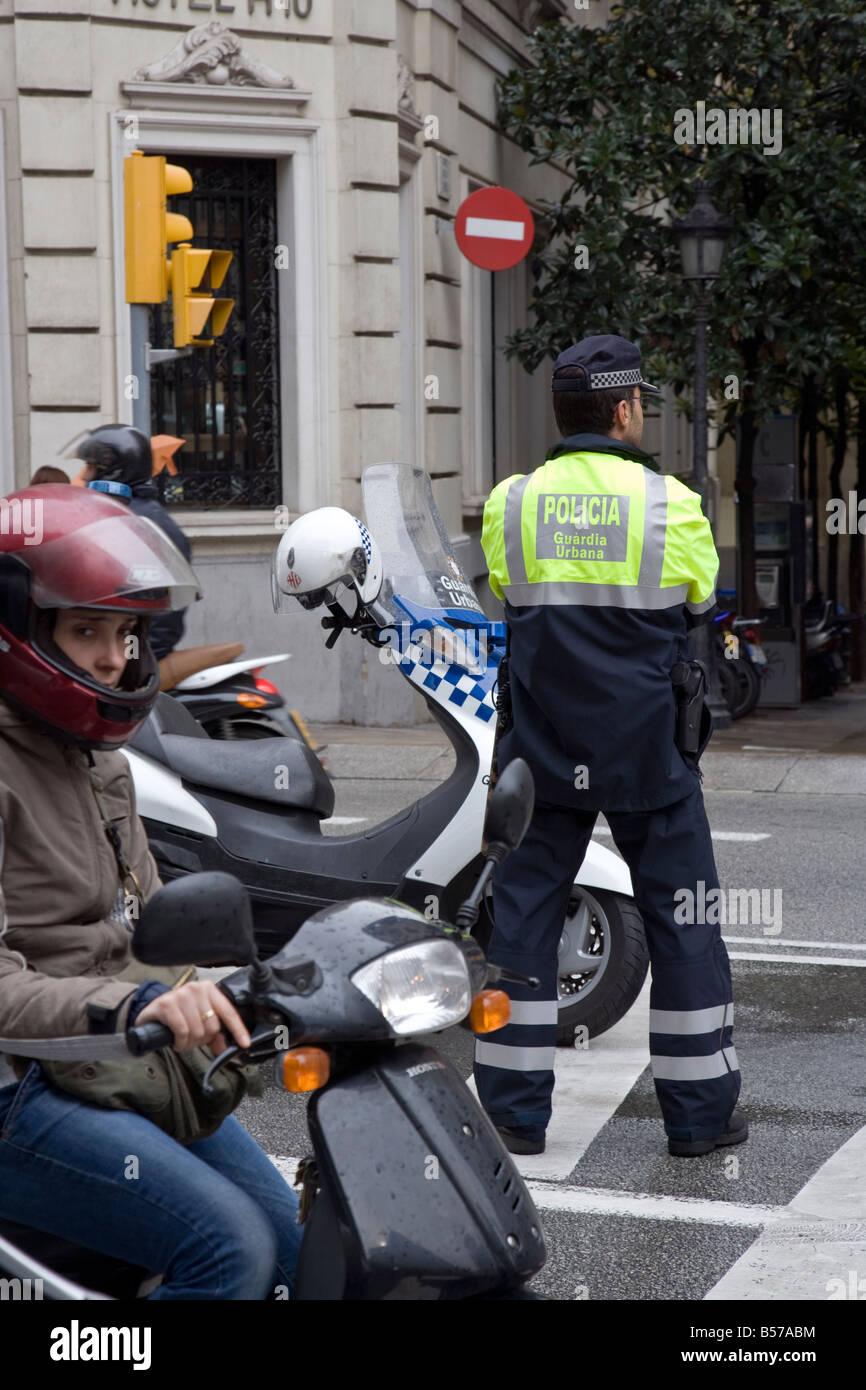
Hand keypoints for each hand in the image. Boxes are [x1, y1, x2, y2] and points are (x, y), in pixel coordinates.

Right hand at [135, 981, 250, 1055]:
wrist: (150, 1012)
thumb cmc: (176, 1015)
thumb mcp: (198, 1020)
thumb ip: (214, 1034)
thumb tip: (226, 1048)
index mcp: (209, 989)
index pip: (228, 1012)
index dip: (237, 1030)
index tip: (244, 1044)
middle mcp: (197, 989)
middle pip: (212, 1026)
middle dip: (202, 1039)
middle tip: (191, 1039)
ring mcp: (181, 995)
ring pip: (197, 1030)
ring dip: (189, 1042)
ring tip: (182, 1040)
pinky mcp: (167, 1004)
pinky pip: (182, 1031)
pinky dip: (180, 1042)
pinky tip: (175, 1041)